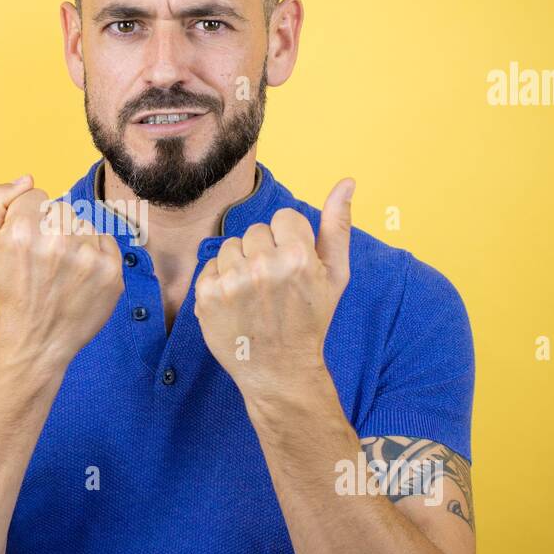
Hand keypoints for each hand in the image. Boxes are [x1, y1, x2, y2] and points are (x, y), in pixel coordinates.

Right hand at [0, 175, 124, 369]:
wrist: (34, 342)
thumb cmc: (6, 292)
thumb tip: (29, 179)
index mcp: (22, 230)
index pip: (35, 196)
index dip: (26, 220)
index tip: (24, 247)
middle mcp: (57, 240)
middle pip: (60, 208)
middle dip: (50, 229)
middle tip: (42, 264)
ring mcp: (88, 257)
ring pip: (83, 223)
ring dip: (73, 241)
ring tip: (60, 272)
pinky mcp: (111, 272)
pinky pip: (105, 240)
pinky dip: (94, 253)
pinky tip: (78, 276)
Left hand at [194, 178, 354, 402]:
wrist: (279, 371)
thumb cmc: (310, 321)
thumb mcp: (335, 276)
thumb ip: (338, 226)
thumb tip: (346, 182)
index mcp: (299, 256)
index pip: (284, 218)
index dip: (290, 241)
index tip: (292, 268)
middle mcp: (264, 266)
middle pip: (256, 230)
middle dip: (264, 252)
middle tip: (273, 286)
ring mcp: (233, 281)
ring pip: (230, 245)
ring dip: (240, 264)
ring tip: (254, 294)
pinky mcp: (208, 295)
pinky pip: (211, 266)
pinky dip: (220, 281)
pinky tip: (236, 303)